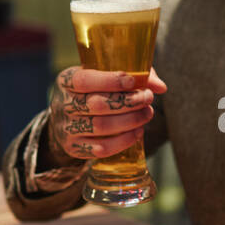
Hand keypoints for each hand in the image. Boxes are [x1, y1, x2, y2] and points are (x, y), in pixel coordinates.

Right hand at [48, 66, 165, 160]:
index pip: (85, 80)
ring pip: (101, 127)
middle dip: (128, 102)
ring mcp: (67, 128)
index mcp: (66, 80)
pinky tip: (137, 132)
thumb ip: (134, 75)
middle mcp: (63, 104)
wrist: (68, 119)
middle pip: (96, 105)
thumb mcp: (104, 76)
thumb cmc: (93, 91)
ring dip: (130, 121)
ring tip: (147, 114)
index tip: (134, 81)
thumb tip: (160, 87)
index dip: (110, 81)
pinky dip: (123, 141)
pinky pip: (101, 149)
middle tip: (148, 98)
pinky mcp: (74, 148)